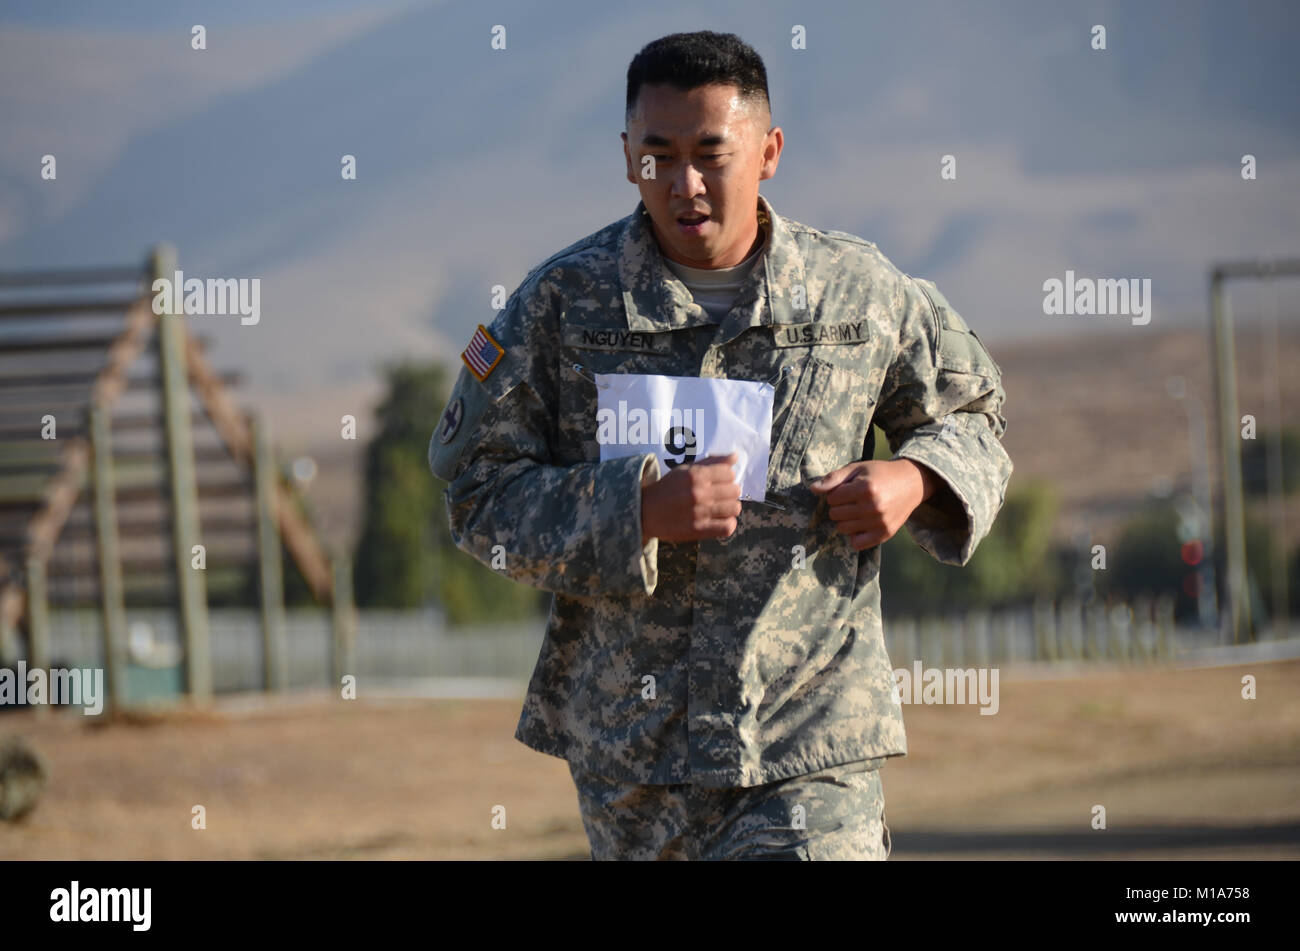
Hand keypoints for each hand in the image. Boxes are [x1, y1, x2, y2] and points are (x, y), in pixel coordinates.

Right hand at [641, 453, 742, 544]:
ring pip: (734, 508)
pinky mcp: (698, 530)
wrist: (644, 510)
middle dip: (729, 492)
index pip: (729, 473)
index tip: (720, 481)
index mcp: (696, 475)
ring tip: (721, 508)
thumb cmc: (668, 488)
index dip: (727, 477)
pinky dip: (728, 524)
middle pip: (734, 490)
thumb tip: (735, 456)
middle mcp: (699, 492)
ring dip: (730, 508)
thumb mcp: (685, 470)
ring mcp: (699, 512)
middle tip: (720, 495)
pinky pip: (727, 527)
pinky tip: (720, 521)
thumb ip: (711, 462)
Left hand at [808, 459, 937, 550]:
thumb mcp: (857, 468)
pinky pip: (857, 544)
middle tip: (852, 500)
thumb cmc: (880, 474)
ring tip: (856, 510)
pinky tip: (861, 524)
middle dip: (839, 506)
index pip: (832, 498)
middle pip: (835, 514)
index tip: (847, 489)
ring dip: (845, 520)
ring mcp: (879, 522)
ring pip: (843, 529)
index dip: (836, 493)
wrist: (912, 483)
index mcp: (865, 488)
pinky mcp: (885, 534)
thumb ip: (834, 478)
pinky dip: (855, 535)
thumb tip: (813, 489)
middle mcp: (873, 507)